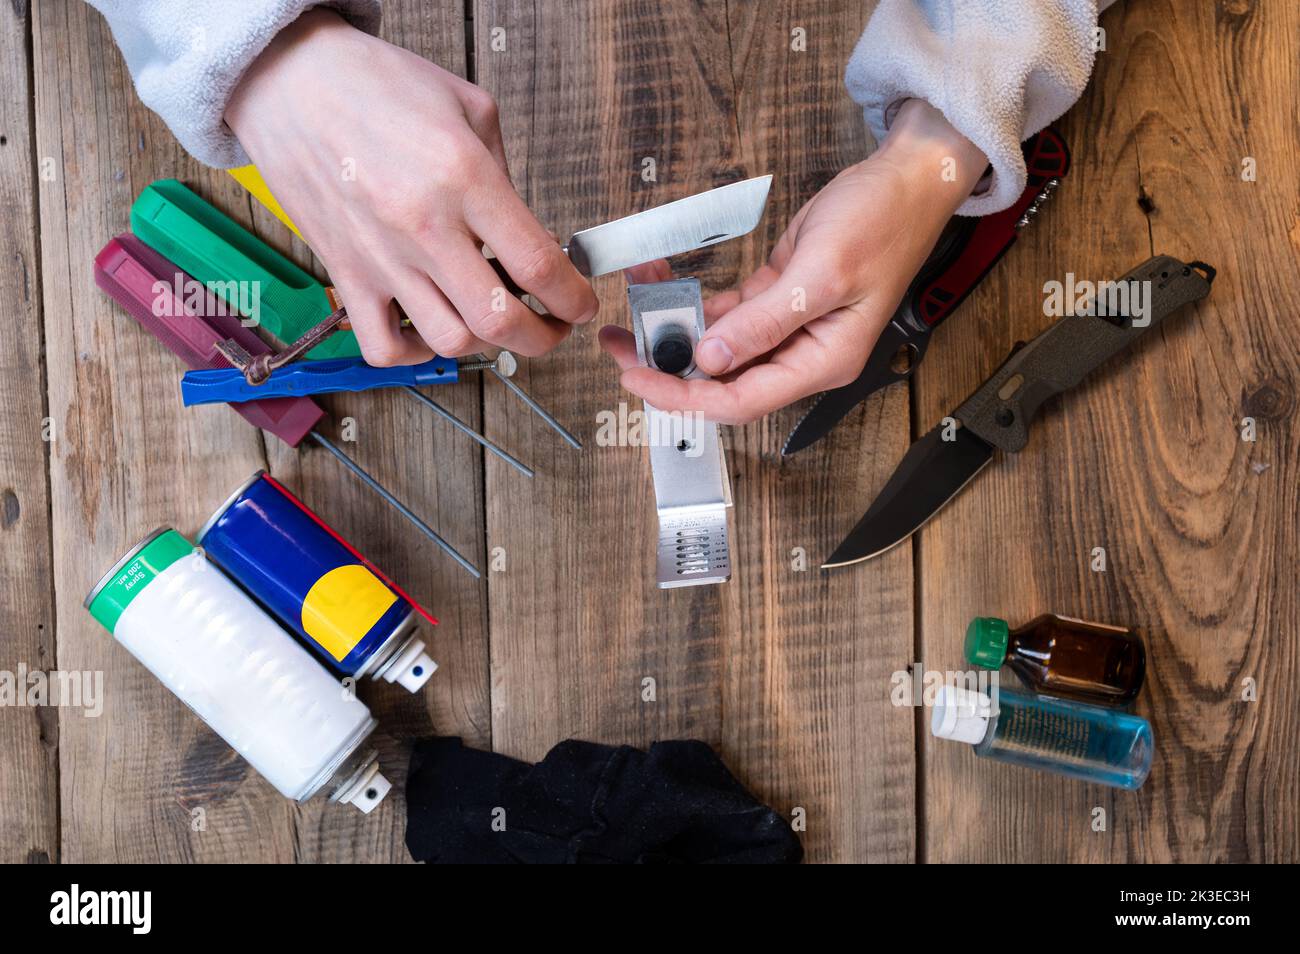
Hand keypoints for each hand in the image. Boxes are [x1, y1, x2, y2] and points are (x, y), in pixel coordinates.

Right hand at [225, 10, 597, 364]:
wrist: (291, 79)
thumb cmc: (377, 84)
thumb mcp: (469, 107)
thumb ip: (506, 176)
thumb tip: (529, 234)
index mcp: (463, 177)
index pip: (537, 264)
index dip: (573, 296)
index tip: (581, 303)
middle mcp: (423, 226)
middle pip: (500, 319)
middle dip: (543, 336)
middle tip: (553, 327)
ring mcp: (380, 258)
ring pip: (451, 341)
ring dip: (487, 345)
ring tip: (498, 324)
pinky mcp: (344, 273)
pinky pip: (384, 346)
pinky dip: (417, 352)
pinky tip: (435, 329)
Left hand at [599, 100, 987, 423]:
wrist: (905, 180)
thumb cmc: (883, 223)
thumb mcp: (822, 274)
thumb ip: (765, 322)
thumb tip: (711, 358)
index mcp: (822, 362)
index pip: (741, 401)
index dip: (685, 397)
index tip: (639, 379)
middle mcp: (802, 353)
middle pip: (723, 381)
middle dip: (668, 369)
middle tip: (619, 351)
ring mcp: (788, 327)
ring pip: (718, 347)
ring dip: (673, 332)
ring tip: (628, 317)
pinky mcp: (776, 297)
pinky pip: (725, 311)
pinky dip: (691, 300)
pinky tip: (660, 283)